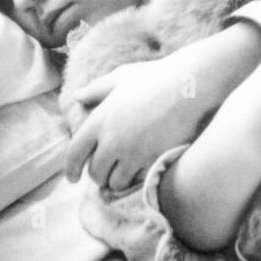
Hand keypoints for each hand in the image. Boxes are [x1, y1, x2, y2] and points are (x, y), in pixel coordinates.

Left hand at [65, 23, 260, 188]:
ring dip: (119, 179)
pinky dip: (138, 178)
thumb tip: (77, 97)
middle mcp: (112, 139)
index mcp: (99, 119)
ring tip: (126, 170)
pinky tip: (143, 167)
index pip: (74, 153)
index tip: (72, 177)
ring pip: (116, 182)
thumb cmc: (156, 77)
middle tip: (108, 169)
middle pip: (96, 173)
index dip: (71, 169)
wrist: (190, 85)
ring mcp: (133, 152)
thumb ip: (97, 89)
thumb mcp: (122, 77)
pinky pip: (139, 181)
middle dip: (100, 174)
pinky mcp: (153, 161)